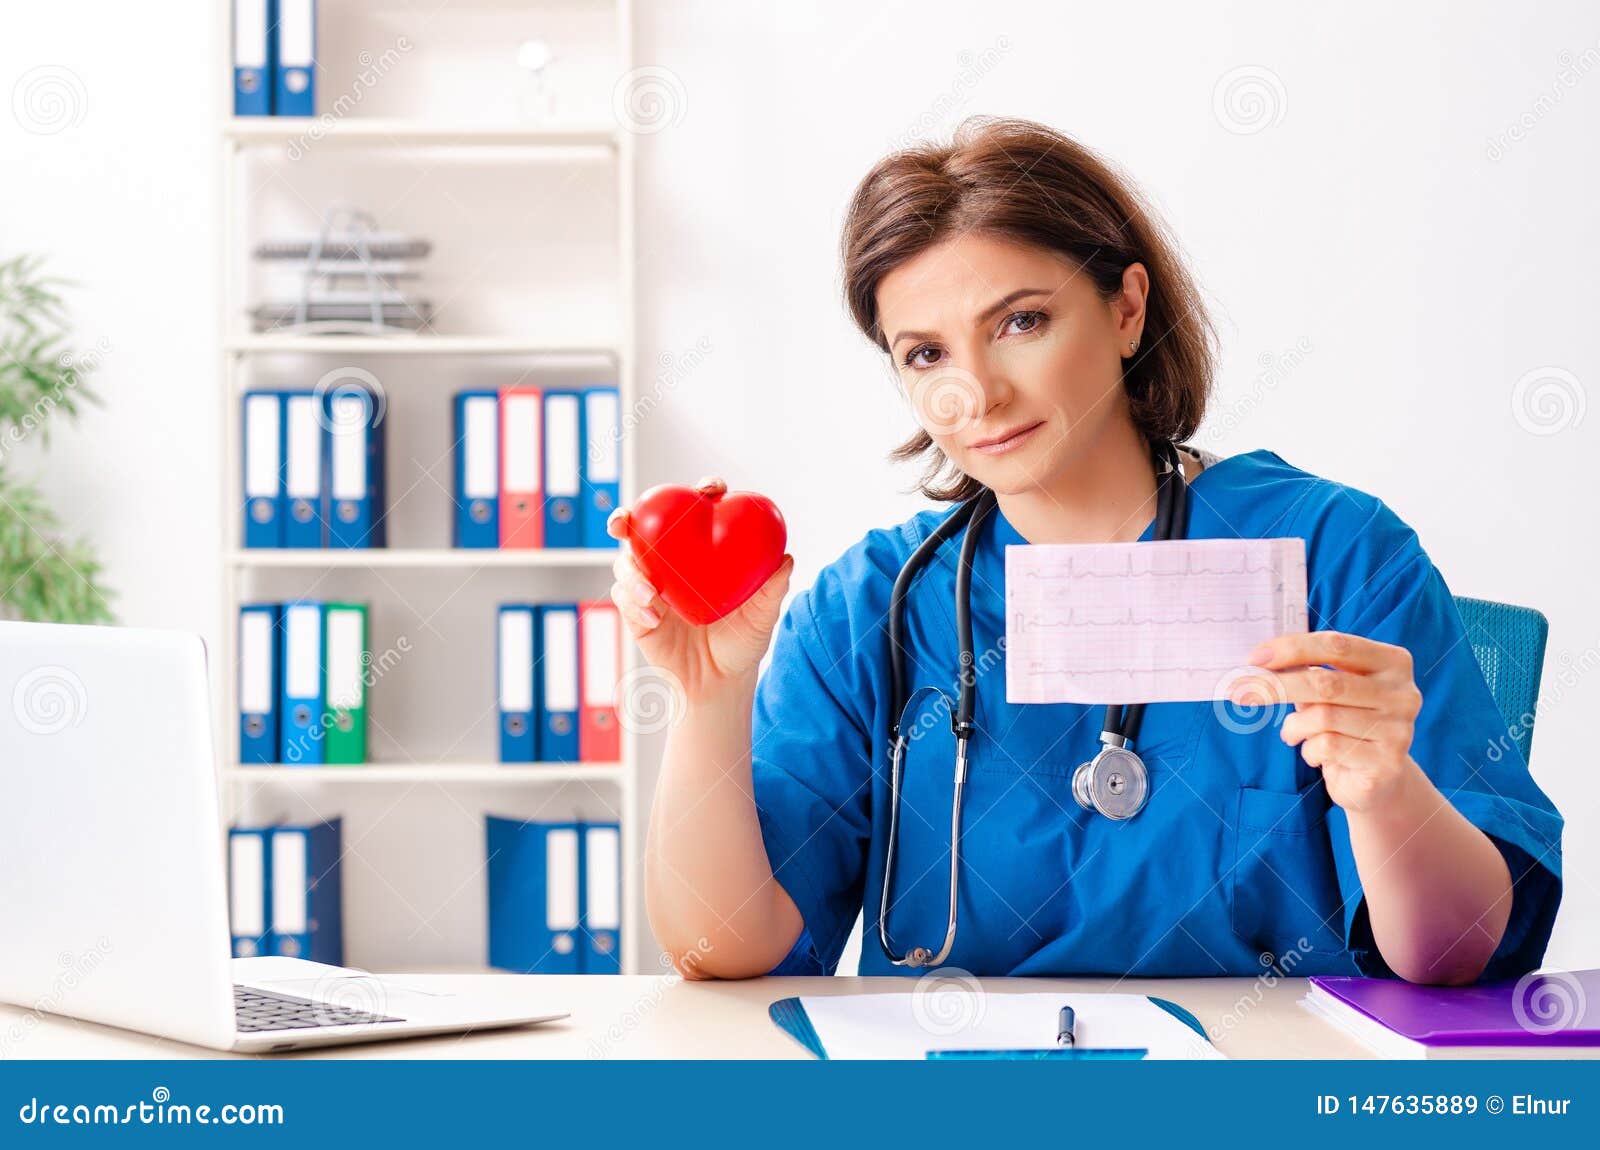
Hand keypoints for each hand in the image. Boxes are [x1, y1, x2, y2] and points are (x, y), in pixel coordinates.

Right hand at [606, 475, 794, 700]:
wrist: (719, 682)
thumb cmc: (742, 643)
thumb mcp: (762, 617)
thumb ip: (772, 589)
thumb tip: (787, 558)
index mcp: (702, 552)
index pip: (698, 511)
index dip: (701, 491)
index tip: (708, 490)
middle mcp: (671, 562)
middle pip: (643, 528)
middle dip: (627, 517)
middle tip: (625, 520)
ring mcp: (651, 585)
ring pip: (626, 562)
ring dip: (631, 572)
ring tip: (652, 593)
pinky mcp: (636, 611)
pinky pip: (624, 598)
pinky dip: (633, 603)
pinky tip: (652, 617)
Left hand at [1232, 631, 1425, 814]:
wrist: (1375, 779)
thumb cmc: (1345, 722)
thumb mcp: (1330, 691)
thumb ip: (1306, 673)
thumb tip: (1258, 665)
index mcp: (1392, 662)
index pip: (1337, 645)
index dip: (1292, 648)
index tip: (1254, 658)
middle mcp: (1403, 694)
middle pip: (1325, 682)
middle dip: (1275, 686)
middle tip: (1241, 692)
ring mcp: (1399, 730)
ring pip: (1322, 718)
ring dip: (1294, 726)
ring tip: (1293, 732)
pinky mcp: (1388, 763)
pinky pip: (1327, 748)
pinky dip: (1309, 750)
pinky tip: (1316, 753)